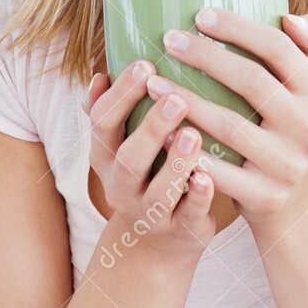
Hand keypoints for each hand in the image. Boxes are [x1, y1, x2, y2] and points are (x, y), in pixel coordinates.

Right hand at [85, 60, 215, 264]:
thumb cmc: (147, 174)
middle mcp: (121, 186)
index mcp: (106, 157)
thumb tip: (101, 74)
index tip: (144, 65)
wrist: (156, 241)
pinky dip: (197, 197)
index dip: (121, 95)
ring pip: (158, 191)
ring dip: (175, 163)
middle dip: (151, 128)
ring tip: (194, 133)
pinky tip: (207, 177)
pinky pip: (188, 215)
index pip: (102, 123)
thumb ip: (114, 112)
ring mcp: (150, 212)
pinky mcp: (180, 230)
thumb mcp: (122, 146)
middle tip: (175, 98)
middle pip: (129, 158)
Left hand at [147, 7, 307, 231]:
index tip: (200, 15)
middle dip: (207, 57)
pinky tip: (161, 135)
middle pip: (252, 82)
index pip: (279, 49)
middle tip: (169, 40)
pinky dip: (190, 154)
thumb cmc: (294, 126)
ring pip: (230, 126)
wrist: (302, 201)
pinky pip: (220, 173)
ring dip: (187, 102)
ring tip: (153, 83)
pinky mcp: (266, 196)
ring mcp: (287, 164)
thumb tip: (289, 16)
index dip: (239, 29)